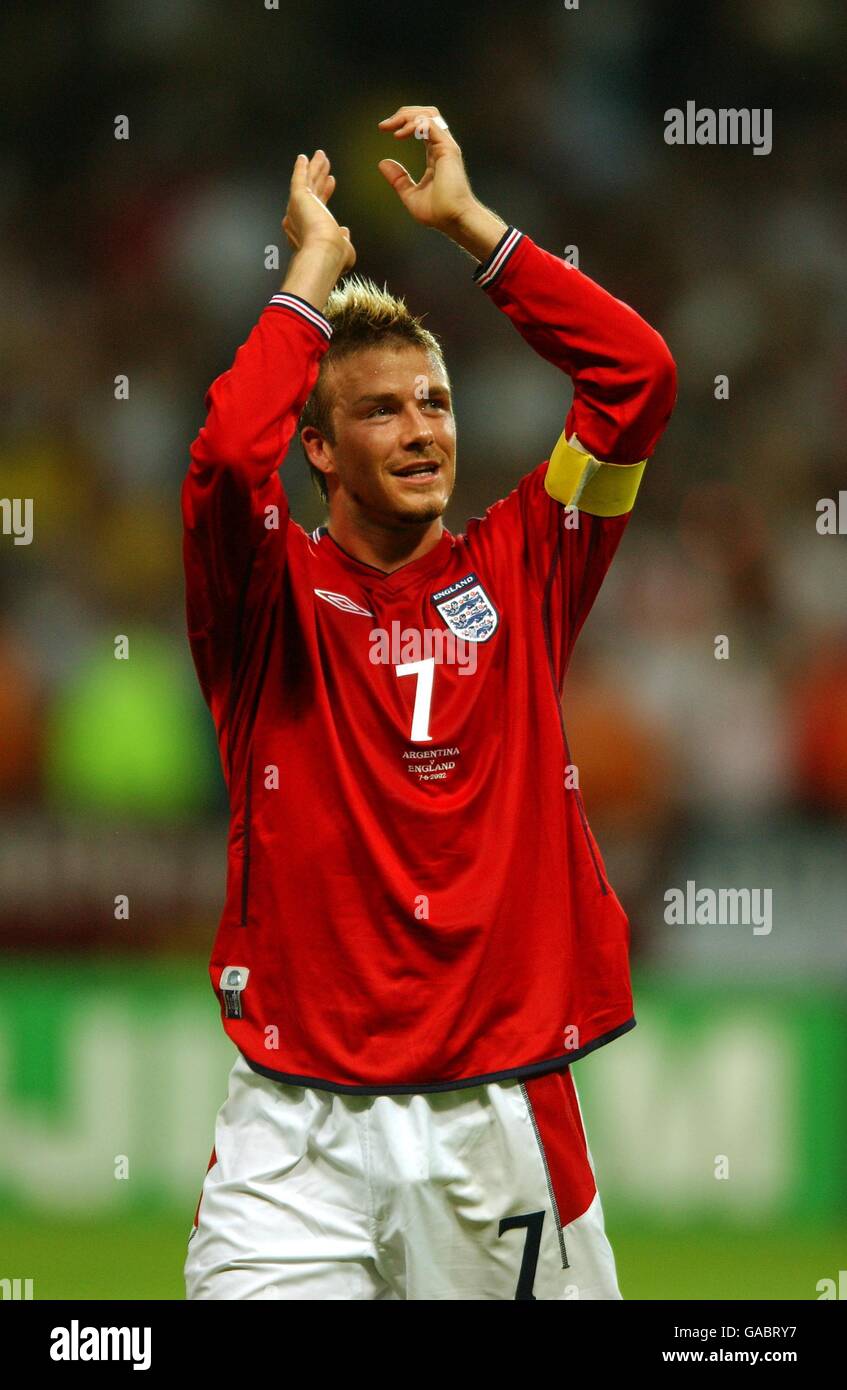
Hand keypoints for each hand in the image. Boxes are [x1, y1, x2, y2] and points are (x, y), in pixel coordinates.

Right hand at [282, 149, 355, 271]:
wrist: (324, 253)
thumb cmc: (334, 256)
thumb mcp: (345, 249)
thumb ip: (343, 239)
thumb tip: (344, 232)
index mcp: (310, 232)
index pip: (319, 206)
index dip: (325, 192)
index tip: (331, 182)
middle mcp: (300, 220)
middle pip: (312, 191)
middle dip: (319, 176)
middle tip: (324, 163)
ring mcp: (298, 207)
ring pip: (307, 183)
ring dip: (313, 168)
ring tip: (320, 155)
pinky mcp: (298, 197)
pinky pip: (299, 179)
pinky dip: (300, 168)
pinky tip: (303, 158)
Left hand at [377, 106, 476, 232]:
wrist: (454, 220)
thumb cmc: (439, 213)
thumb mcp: (410, 194)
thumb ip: (398, 179)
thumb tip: (383, 163)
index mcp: (435, 154)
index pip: (421, 126)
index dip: (402, 123)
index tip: (383, 129)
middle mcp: (442, 147)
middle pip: (424, 115)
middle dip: (403, 114)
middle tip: (384, 126)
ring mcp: (446, 146)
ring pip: (428, 115)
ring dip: (407, 116)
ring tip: (390, 127)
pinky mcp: (447, 148)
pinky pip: (429, 124)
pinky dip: (413, 125)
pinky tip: (400, 135)